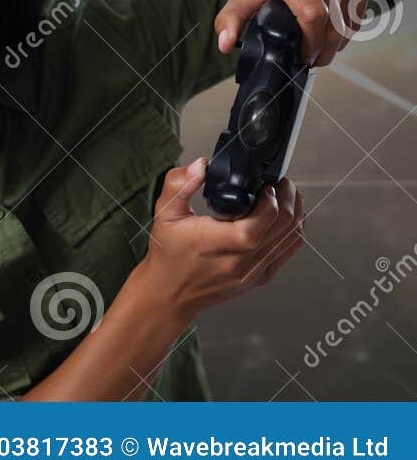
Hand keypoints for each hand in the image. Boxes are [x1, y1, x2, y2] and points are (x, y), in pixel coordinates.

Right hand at [133, 158, 305, 321]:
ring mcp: (252, 272)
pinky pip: (288, 251)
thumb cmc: (167, 254)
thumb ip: (179, 185)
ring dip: (295, 213)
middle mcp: (239, 261)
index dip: (272, 198)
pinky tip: (287, 219)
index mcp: (217, 243)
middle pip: (284, 225)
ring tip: (286, 197)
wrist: (168, 292)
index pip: (263, 219)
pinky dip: (293, 232)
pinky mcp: (259, 277)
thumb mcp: (164, 214)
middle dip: (287, 198)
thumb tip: (200, 166)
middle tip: (280, 184)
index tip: (265, 185)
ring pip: (291, 238)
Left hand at [214, 0, 372, 66]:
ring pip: (348, 15)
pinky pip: (361, 6)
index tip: (303, 57)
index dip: (310, 42)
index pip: (310, 14)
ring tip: (325, 49)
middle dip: (324, 47)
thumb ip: (231, 17)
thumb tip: (223, 45)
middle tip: (315, 60)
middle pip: (332, 19)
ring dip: (339, 40)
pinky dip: (351, 25)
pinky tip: (338, 32)